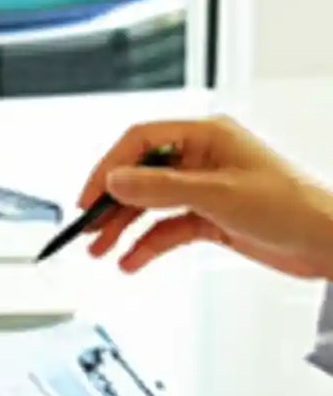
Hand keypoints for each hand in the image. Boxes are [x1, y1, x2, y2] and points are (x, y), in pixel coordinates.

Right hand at [79, 115, 332, 277]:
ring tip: (100, 249)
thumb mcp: (218, 195)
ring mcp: (204, 187)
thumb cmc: (292, 207)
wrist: (330, 245)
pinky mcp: (210, 216)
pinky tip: (132, 259)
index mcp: (205, 135)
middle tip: (88, 228)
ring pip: (149, 204)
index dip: (110, 167)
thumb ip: (161, 188)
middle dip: (112, 204)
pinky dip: (148, 244)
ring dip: (124, 227)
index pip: (141, 142)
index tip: (91, 196)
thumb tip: (115, 180)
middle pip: (140, 175)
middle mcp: (201, 158)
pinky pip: (166, 227)